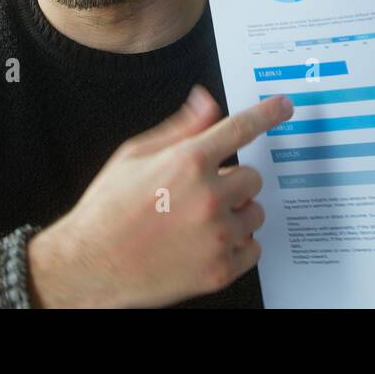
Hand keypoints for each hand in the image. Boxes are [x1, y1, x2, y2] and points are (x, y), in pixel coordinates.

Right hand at [27, 85, 292, 307]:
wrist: (91, 265)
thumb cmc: (107, 211)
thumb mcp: (134, 155)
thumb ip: (180, 129)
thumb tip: (206, 103)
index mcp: (188, 163)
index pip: (242, 128)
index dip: (268, 114)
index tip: (283, 107)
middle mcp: (208, 197)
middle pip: (252, 178)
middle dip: (232, 182)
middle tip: (201, 193)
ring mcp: (217, 236)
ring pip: (255, 213)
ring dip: (236, 214)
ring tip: (199, 221)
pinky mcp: (220, 269)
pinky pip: (253, 249)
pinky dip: (236, 246)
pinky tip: (207, 243)